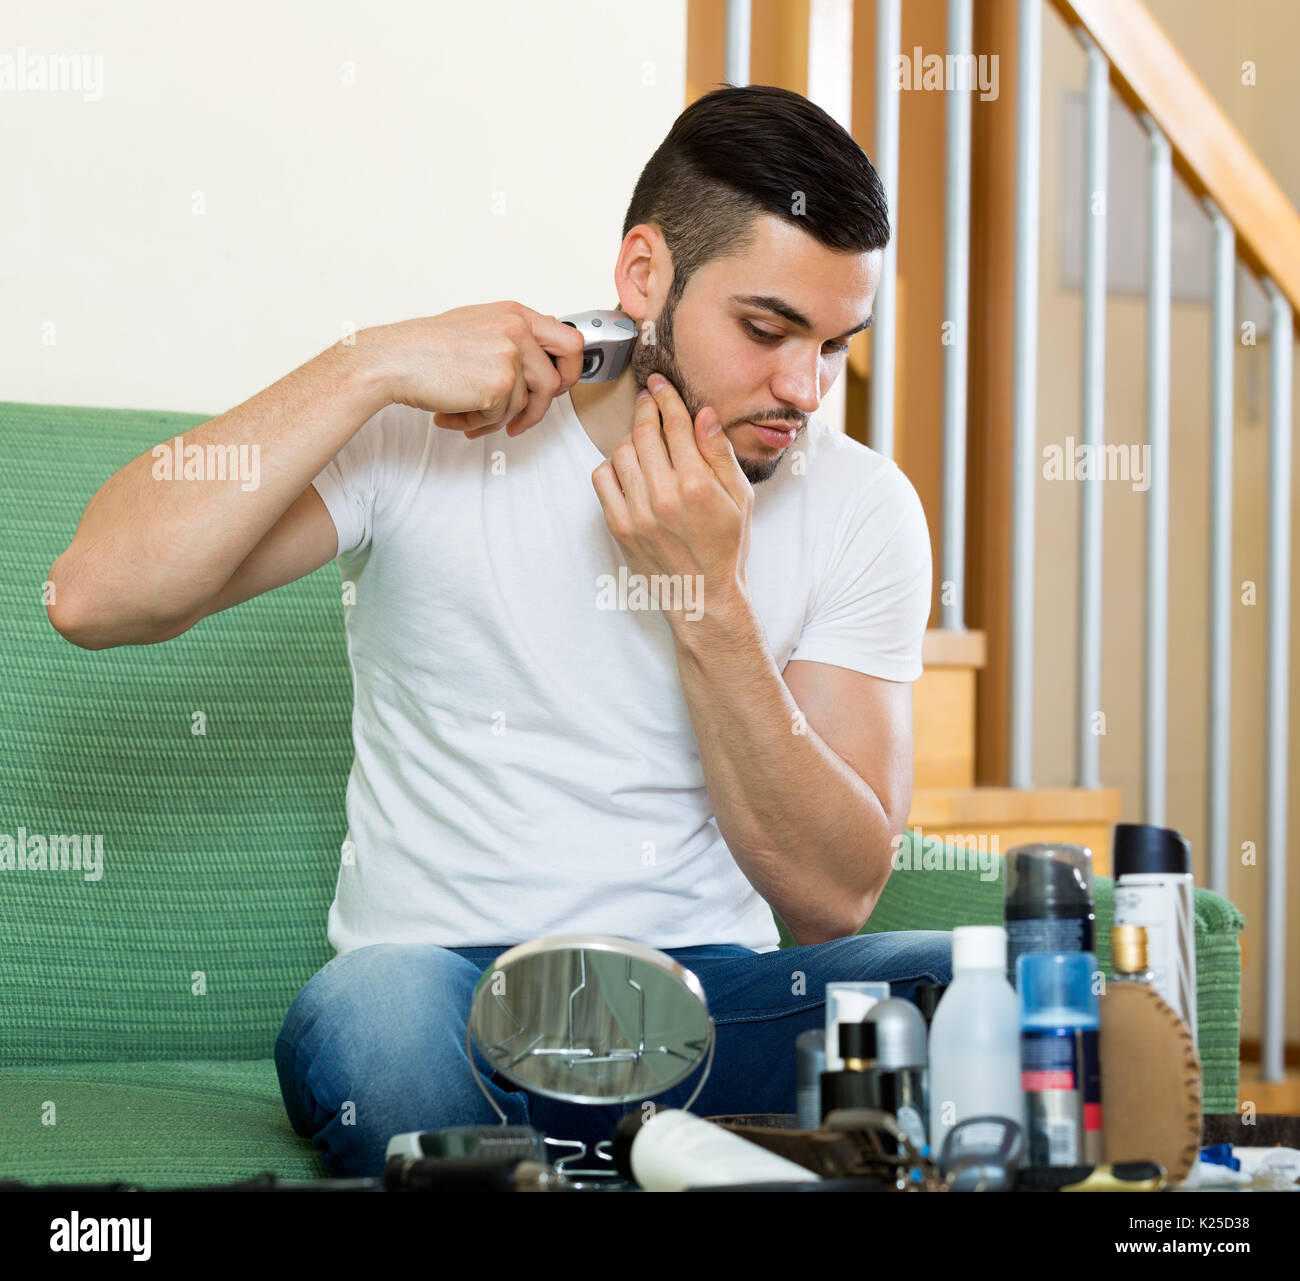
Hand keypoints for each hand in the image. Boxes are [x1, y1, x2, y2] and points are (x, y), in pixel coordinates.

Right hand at [355, 300, 585, 438]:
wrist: (392, 360)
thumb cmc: (425, 347)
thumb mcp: (477, 326)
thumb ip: (512, 336)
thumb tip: (541, 350)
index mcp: (515, 313)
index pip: (569, 340)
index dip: (569, 370)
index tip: (556, 388)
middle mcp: (518, 330)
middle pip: (559, 378)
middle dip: (543, 406)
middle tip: (522, 420)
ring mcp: (512, 355)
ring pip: (528, 405)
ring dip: (499, 420)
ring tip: (468, 418)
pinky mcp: (501, 383)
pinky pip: (503, 417)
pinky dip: (478, 424)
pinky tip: (452, 416)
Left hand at [590, 373, 753, 617]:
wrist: (702, 596)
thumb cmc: (726, 546)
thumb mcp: (739, 498)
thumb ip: (719, 454)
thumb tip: (703, 415)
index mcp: (697, 485)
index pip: (675, 425)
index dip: (666, 397)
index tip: (660, 383)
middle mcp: (664, 496)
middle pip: (643, 433)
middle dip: (645, 410)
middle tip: (649, 402)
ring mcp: (637, 512)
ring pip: (620, 452)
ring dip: (630, 440)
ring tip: (644, 442)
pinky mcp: (618, 526)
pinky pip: (602, 479)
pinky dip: (612, 467)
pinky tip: (629, 471)